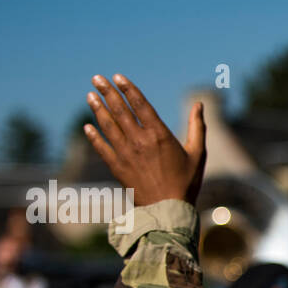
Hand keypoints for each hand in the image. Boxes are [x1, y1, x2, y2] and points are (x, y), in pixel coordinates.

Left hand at [83, 74, 205, 206]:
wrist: (169, 210)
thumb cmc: (187, 182)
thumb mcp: (198, 153)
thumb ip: (197, 127)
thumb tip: (199, 104)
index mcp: (159, 134)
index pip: (140, 104)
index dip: (128, 88)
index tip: (117, 77)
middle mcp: (140, 140)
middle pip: (120, 110)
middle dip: (107, 92)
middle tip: (96, 78)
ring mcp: (126, 153)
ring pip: (108, 126)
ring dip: (98, 109)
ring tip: (90, 96)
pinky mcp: (117, 167)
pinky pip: (102, 148)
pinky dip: (93, 137)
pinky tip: (87, 127)